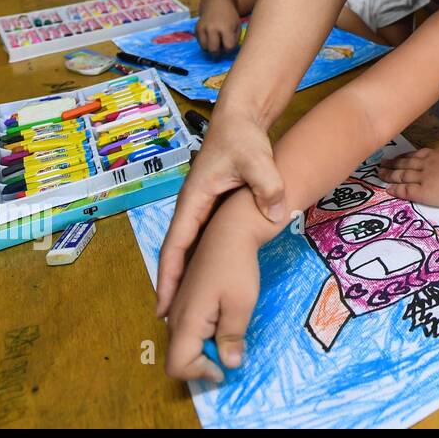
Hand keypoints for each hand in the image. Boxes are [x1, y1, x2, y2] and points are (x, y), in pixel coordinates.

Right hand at [155, 109, 284, 317]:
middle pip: (177, 253)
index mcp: (193, 200)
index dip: (168, 277)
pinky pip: (203, 238)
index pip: (175, 245)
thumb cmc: (243, 137)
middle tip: (168, 320)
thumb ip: (266, 185)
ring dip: (185, 275)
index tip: (162, 305)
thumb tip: (276, 213)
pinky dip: (201, 259)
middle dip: (171, 285)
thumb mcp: (256, 159)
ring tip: (184, 309)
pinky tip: (207, 277)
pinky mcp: (212, 205)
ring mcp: (200, 207)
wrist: (240, 117)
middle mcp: (191, 207)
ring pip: (189, 248)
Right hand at [164, 209, 261, 381]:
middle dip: (204, 361)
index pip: (177, 366)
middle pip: (178, 355)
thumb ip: (231, 337)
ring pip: (183, 340)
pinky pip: (188, 325)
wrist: (229, 230)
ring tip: (231, 333)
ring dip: (205, 345)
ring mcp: (176, 305)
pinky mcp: (184, 296)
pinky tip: (224, 318)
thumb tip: (229, 365)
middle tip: (232, 350)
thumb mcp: (241, 305)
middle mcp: (174, 316)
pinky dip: (204, 331)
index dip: (200, 373)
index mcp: (185, 321)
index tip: (226, 366)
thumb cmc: (237, 267)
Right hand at [197, 0, 241, 53]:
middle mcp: (212, 28)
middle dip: (218, 54)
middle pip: (213, 50)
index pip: (228, 47)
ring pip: (204, 48)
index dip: (230, 49)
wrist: (217, 3)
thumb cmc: (230, 17)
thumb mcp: (237, 26)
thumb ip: (235, 40)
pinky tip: (210, 38)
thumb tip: (227, 53)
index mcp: (225, 27)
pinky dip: (205, 44)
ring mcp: (203, 28)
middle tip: (220, 50)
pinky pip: (199, 43)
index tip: (230, 45)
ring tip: (216, 44)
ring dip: (210, 49)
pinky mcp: (196, 28)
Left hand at [377, 145, 438, 208]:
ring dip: (390, 174)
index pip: (417, 155)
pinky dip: (396, 189)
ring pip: (402, 175)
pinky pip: (406, 190)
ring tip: (380, 174)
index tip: (398, 157)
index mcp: (438, 154)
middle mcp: (428, 164)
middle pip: (406, 163)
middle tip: (382, 163)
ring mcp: (424, 177)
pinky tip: (388, 189)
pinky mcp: (424, 192)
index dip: (406, 156)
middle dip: (393, 164)